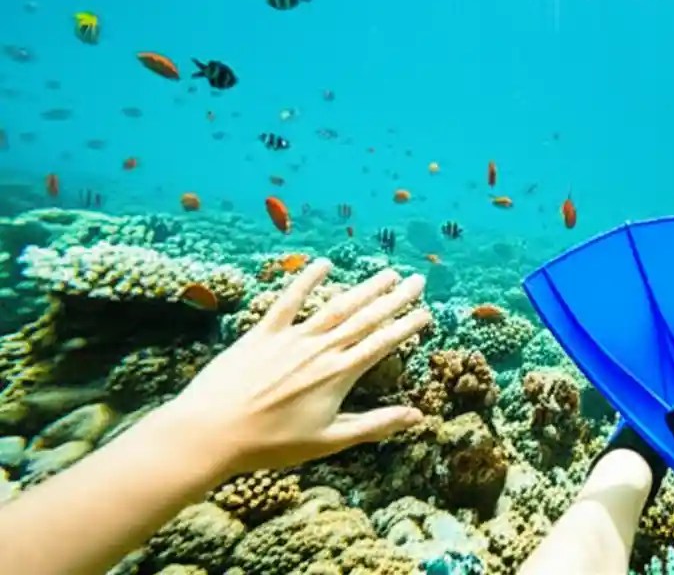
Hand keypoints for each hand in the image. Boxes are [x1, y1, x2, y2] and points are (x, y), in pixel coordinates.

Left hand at [156, 259, 429, 476]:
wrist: (212, 432)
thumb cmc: (272, 444)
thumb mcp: (329, 441)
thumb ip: (375, 424)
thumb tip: (418, 417)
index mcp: (339, 375)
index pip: (381, 343)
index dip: (406, 327)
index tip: (426, 312)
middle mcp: (320, 349)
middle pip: (365, 318)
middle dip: (394, 299)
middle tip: (417, 281)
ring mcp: (291, 338)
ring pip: (336, 305)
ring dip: (364, 288)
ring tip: (386, 273)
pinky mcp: (262, 334)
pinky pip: (288, 301)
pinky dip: (306, 280)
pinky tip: (323, 264)